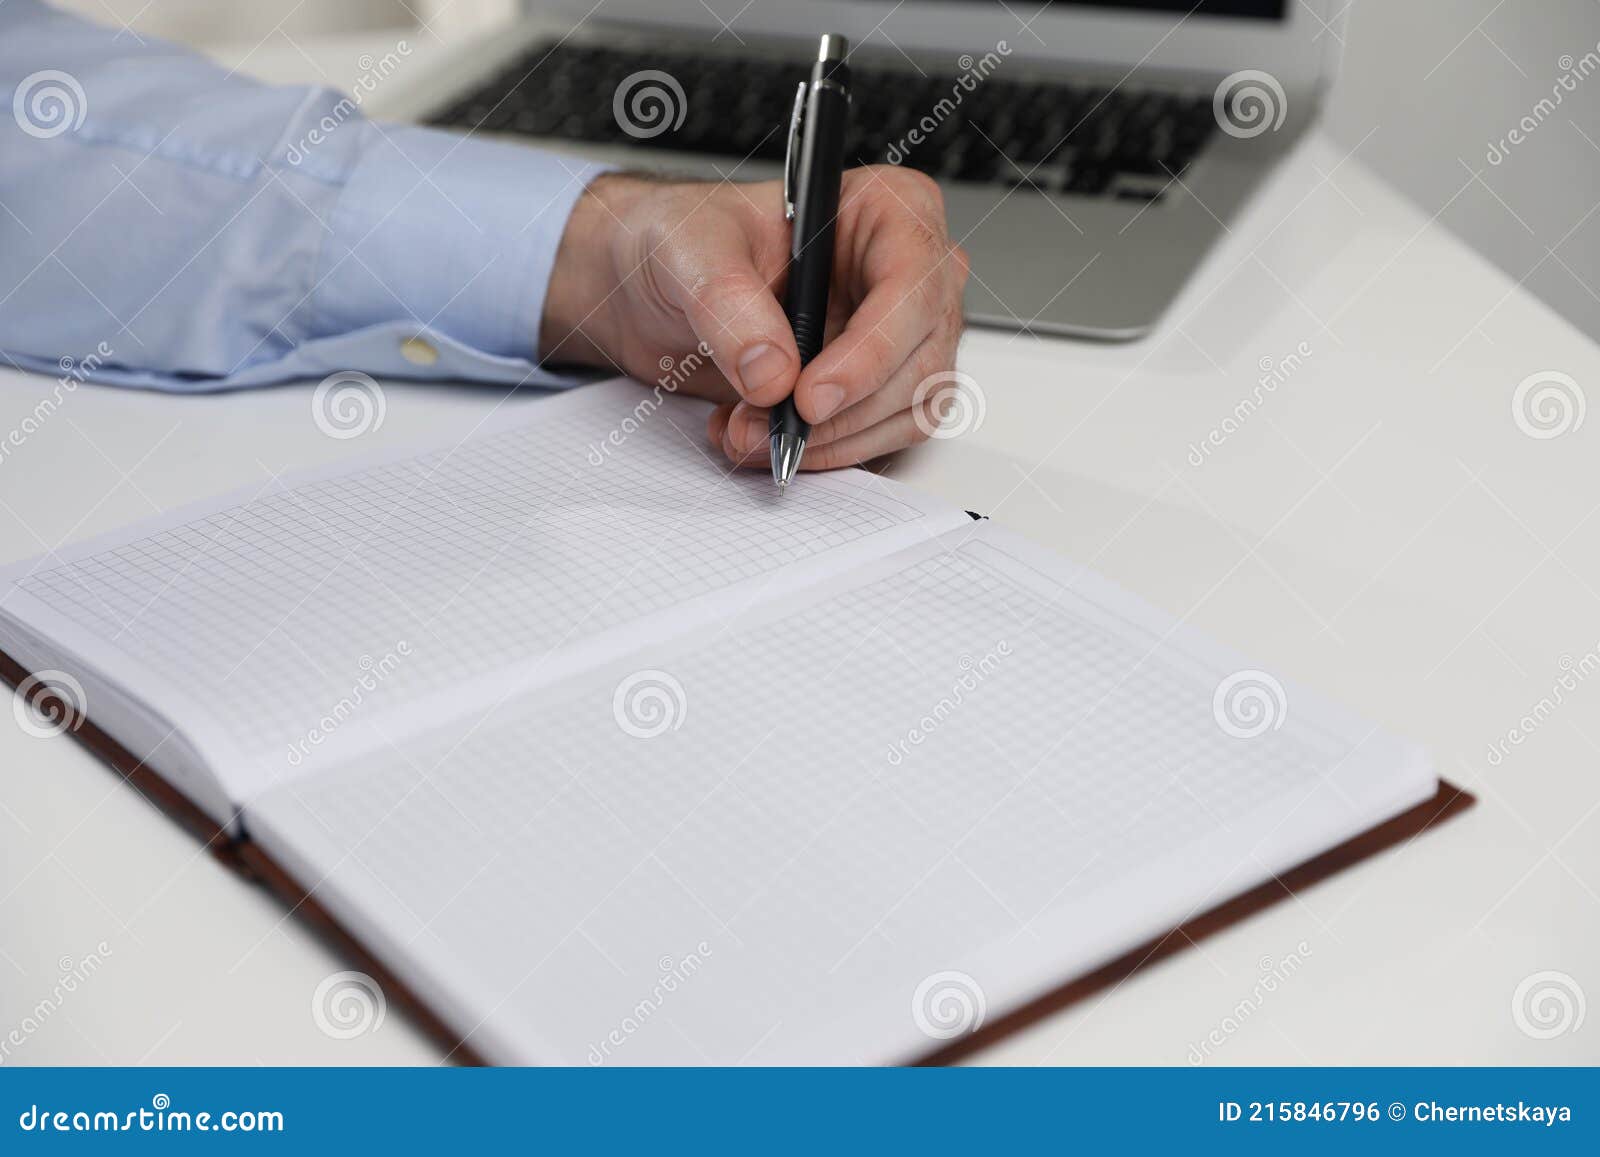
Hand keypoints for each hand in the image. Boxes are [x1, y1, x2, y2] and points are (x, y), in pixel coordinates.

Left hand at [540, 167, 968, 470]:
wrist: (652, 287)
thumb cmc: (682, 240)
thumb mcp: (688, 249)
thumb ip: (729, 304)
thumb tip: (775, 373)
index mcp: (885, 209)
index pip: (914, 285)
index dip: (871, 351)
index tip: (809, 398)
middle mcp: (906, 274)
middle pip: (920, 360)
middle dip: (839, 412)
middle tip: (759, 426)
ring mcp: (899, 336)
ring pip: (907, 410)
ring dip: (827, 441)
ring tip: (745, 430)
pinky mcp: (877, 387)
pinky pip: (878, 437)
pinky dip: (822, 452)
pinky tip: (762, 435)